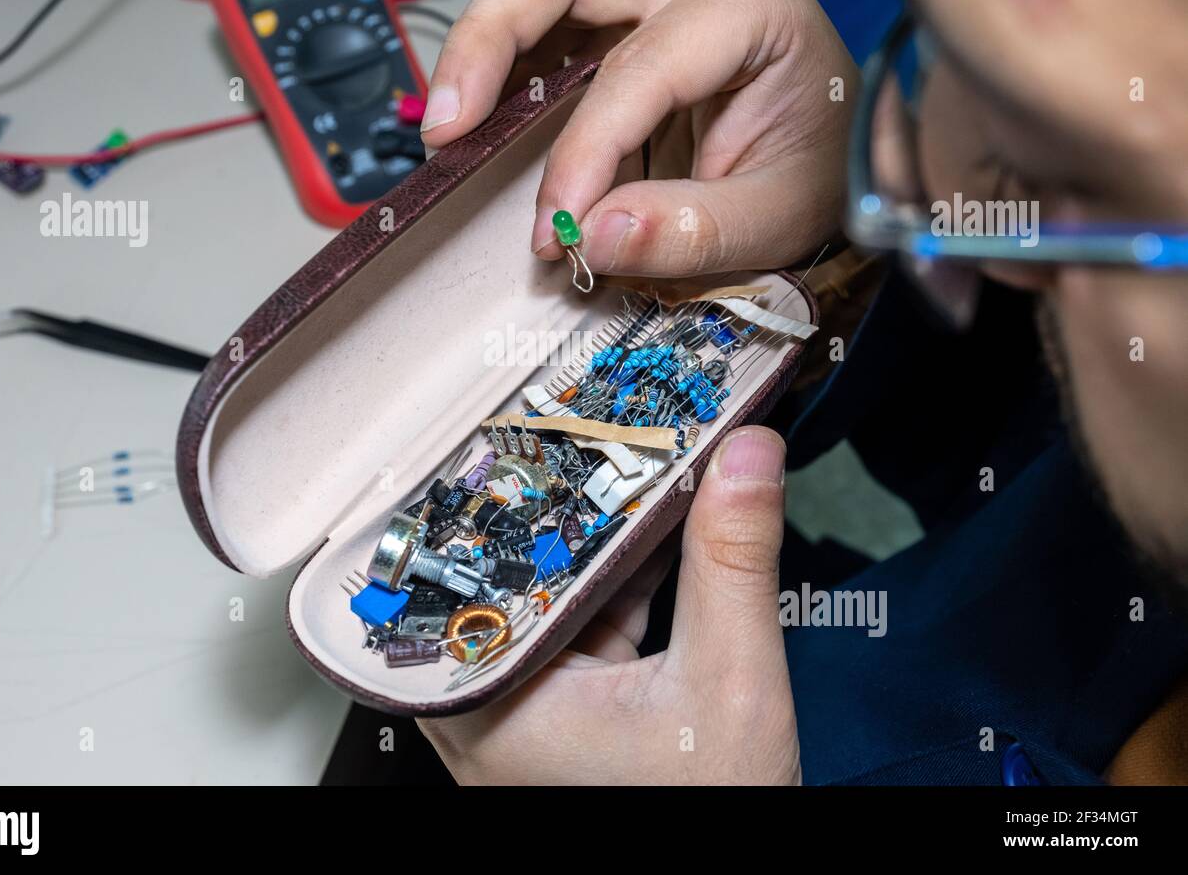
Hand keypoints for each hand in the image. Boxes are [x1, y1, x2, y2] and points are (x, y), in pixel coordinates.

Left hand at [417, 427, 799, 784]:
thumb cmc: (704, 818)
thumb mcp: (729, 687)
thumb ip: (732, 563)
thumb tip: (747, 456)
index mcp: (486, 699)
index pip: (480, 555)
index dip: (515, 475)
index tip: (544, 408)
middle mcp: (482, 699)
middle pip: (517, 564)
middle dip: (573, 494)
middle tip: (599, 412)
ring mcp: (519, 702)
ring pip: (554, 585)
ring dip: (606, 529)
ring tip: (640, 450)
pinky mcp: (558, 703)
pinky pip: (582, 614)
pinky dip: (625, 573)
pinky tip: (662, 520)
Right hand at [420, 0, 856, 276]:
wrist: (841, 144)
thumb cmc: (820, 164)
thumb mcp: (778, 216)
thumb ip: (693, 230)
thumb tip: (596, 239)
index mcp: (749, 4)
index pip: (636, 72)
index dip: (580, 157)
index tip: (554, 232)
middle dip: (487, 45)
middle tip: (446, 131)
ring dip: (481, 51)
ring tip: (447, 131)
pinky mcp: (623, 18)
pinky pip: (546, 23)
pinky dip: (504, 68)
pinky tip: (483, 125)